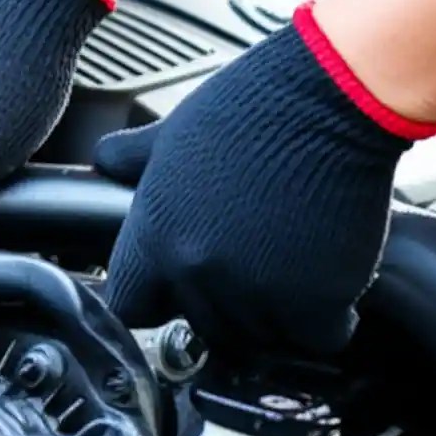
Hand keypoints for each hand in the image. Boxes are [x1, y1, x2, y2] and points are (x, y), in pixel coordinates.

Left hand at [95, 3, 435, 357]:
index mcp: (155, 236)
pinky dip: (326, 320)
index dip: (153, 302)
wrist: (330, 96)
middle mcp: (198, 271)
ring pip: (260, 339)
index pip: (128, 308)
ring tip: (289, 270)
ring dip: (275, 316)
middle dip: (221, 307)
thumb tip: (105, 160)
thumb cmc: (253, 106)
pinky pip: (317, 338)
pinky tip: (326, 287)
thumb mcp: (173, 132)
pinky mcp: (317, 300)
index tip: (172, 297)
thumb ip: (132, 160)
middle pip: (201, 328)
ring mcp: (258, 290)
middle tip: (250, 271)